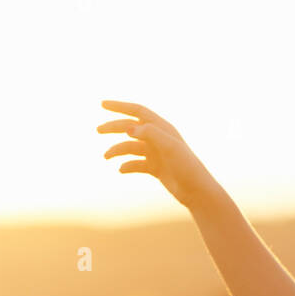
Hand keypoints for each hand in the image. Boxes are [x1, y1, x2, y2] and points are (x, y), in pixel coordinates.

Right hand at [98, 100, 219, 209]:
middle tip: (97, 130)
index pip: (138, 111)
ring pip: (130, 147)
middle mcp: (158, 138)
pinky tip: (121, 170)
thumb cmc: (186, 167)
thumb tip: (129, 128)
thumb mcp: (170, 147)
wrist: (196, 191)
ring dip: (117, 150)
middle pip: (130, 128)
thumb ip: (151, 134)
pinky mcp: (155, 168)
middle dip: (114, 127)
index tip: (102, 104)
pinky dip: (127, 165)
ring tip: (106, 157)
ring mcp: (156, 153)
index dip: (120, 106)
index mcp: (162, 128)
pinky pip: (136, 164)